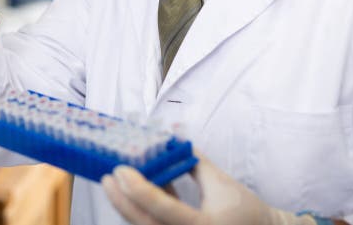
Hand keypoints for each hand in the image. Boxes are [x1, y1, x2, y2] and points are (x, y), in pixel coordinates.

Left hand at [102, 153, 317, 224]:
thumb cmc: (245, 209)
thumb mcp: (221, 182)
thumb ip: (192, 161)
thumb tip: (169, 137)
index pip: (164, 209)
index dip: (139, 189)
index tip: (120, 170)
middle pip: (146, 224)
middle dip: (122, 201)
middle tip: (107, 178)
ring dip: (127, 205)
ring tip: (114, 183)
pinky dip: (141, 210)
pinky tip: (133, 191)